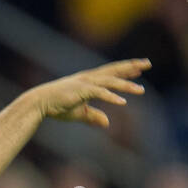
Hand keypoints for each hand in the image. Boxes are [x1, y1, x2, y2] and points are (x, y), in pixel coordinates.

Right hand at [25, 58, 150, 128]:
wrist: (39, 103)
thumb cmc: (57, 107)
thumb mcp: (80, 113)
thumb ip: (94, 116)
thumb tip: (108, 123)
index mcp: (89, 80)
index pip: (112, 72)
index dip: (126, 70)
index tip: (140, 68)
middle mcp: (89, 78)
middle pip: (115, 70)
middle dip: (132, 67)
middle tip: (148, 63)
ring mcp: (85, 83)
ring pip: (110, 81)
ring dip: (126, 85)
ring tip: (141, 90)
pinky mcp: (81, 91)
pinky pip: (99, 93)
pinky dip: (111, 96)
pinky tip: (122, 101)